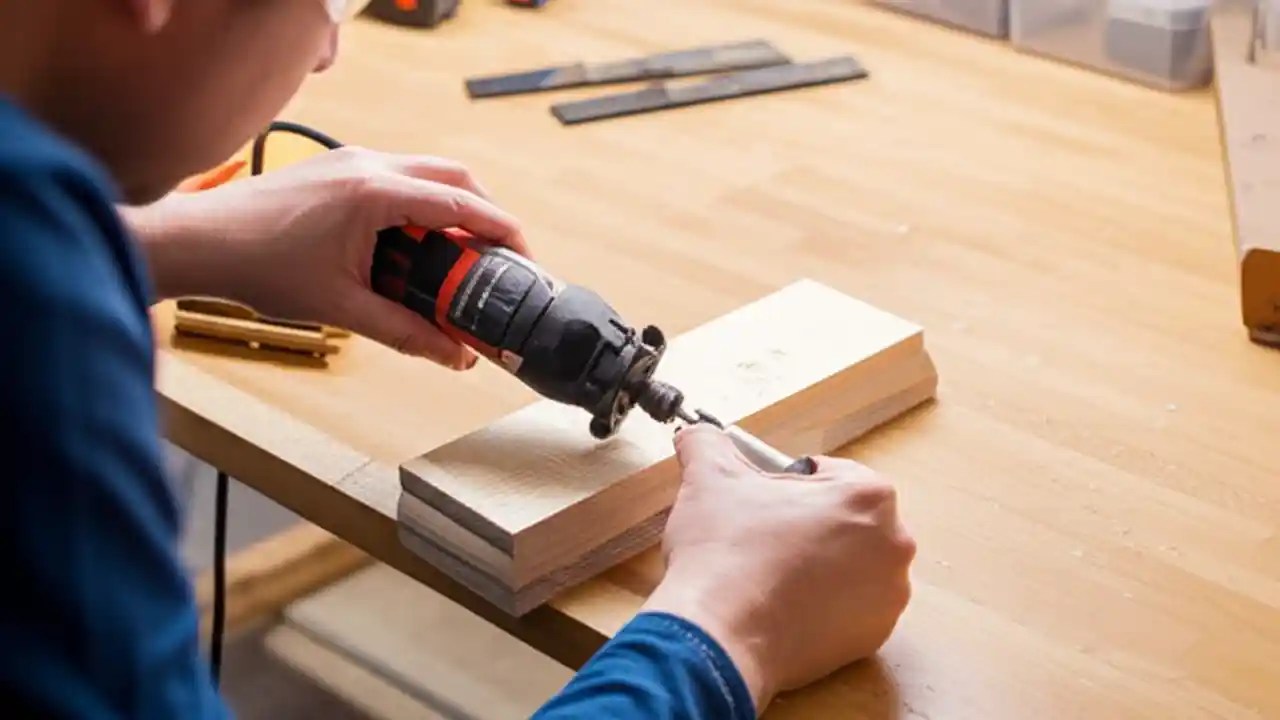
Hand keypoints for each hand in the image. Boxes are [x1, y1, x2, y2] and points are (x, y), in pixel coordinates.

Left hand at [132, 146, 526, 368]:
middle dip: (486, 213)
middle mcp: (367, 164)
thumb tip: (453, 355)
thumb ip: (406, 332)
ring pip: (427, 171)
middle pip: (454, 175)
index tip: (524, 255)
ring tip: (461, 255)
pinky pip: (398, 175)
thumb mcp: (342, 308)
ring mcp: (351, 160)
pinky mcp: (339, 167)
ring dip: (453, 206)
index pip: (460, 201)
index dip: (501, 229)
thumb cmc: (257, 266)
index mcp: (373, 193)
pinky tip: (417, 242)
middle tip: (500, 255)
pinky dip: (422, 202)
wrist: (199, 242)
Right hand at [642, 425, 916, 712]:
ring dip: (819, 564)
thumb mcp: (709, 478)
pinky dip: (823, 605)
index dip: (789, 484)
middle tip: (766, 538)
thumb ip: (708, 443)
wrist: (719, 639)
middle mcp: (893, 544)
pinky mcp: (873, 636)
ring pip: (850, 563)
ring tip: (772, 574)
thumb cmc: (724, 556)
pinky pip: (850, 608)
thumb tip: (698, 434)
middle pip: (844, 518)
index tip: (765, 502)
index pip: (828, 473)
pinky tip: (784, 606)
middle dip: (809, 524)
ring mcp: (888, 596)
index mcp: (868, 495)